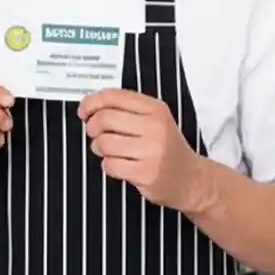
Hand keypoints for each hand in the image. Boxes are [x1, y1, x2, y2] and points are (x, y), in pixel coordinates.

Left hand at [79, 89, 206, 211]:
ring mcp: (151, 151)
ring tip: (111, 152)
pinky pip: (109, 165)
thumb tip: (89, 107)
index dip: (92, 102)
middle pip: (104, 119)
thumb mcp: (155, 120)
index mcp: (156, 109)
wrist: (190, 178)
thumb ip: (126, 109)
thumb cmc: (166, 147)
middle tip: (96, 134)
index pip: (114, 96)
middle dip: (92, 127)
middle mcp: (155, 127)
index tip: (84, 111)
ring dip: (100, 149)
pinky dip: (109, 165)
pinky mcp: (145, 173)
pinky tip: (121, 166)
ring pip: (103, 143)